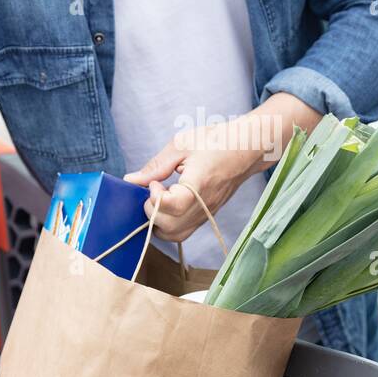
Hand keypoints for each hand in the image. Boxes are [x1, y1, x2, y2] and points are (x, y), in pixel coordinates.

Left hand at [123, 115, 267, 243]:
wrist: (246, 148)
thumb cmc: (216, 141)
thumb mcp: (182, 144)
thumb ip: (156, 165)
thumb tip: (131, 181)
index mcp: (199, 183)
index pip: (173, 206)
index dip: (156, 198)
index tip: (155, 182)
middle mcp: (204, 204)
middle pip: (169, 227)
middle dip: (152, 210)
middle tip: (154, 189)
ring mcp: (207, 213)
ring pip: (175, 235)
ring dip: (158, 221)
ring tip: (160, 198)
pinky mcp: (207, 216)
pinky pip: (183, 231)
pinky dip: (169, 223)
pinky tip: (169, 202)